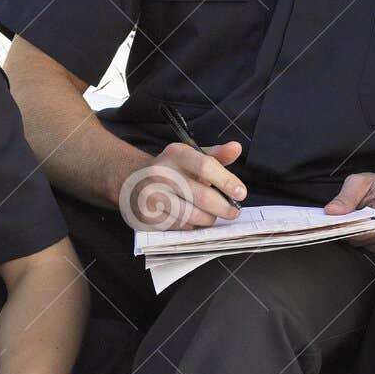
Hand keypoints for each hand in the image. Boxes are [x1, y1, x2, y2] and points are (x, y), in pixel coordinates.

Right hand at [124, 140, 246, 229]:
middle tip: (233, 212)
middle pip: (203, 196)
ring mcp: (152, 195)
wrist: (133, 181)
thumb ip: (216, 155)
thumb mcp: (192, 156)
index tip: (241, 193)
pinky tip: (193, 220)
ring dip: (208, 219)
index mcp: (176, 153)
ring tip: (212, 215)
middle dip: (223, 207)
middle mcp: (161, 172)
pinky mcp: (147, 215)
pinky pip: (179, 226)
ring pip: (193, 215)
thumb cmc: (172, 169)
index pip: (206, 166)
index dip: (227, 181)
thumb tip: (236, 148)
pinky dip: (192, 226)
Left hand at [324, 172, 374, 252]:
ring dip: (356, 236)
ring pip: (366, 246)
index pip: (370, 227)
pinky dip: (362, 241)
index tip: (334, 224)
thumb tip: (332, 211)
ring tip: (357, 220)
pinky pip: (370, 250)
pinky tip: (363, 228)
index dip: (350, 227)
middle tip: (343, 219)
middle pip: (366, 239)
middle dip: (350, 230)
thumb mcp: (360, 181)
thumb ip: (345, 197)